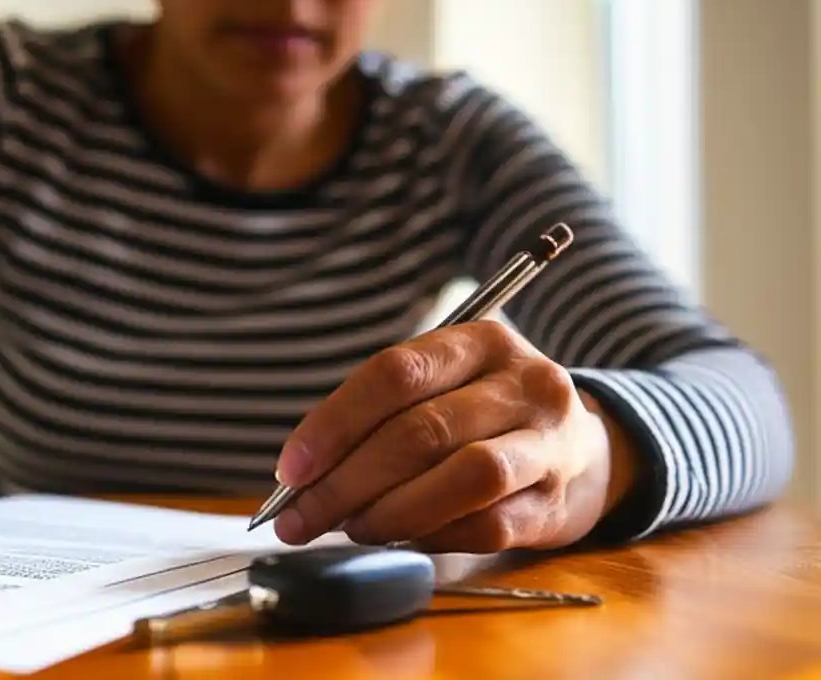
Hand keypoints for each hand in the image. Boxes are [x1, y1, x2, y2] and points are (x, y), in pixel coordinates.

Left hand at [272, 320, 636, 552]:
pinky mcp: (557, 502)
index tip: (290, 469)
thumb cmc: (487, 416)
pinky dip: (431, 536)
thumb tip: (301, 476)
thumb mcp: (446, 387)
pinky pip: (487, 525)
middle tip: (300, 517)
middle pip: (421, 431)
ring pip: (463, 477)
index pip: (395, 374)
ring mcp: (549, 443)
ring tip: (350, 528)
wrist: (590, 450)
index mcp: (482, 342)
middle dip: (346, 482)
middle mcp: (524, 384)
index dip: (333, 424)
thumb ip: (380, 417)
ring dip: (391, 511)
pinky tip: (401, 539)